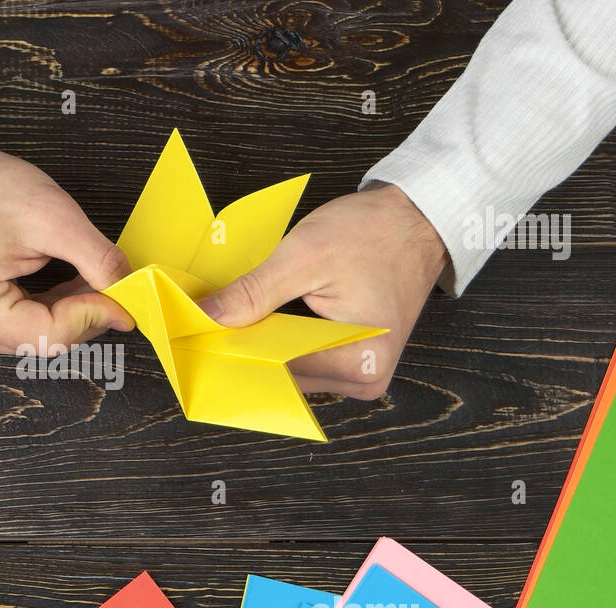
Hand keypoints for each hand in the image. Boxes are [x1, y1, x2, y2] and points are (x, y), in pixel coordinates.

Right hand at [0, 145, 134, 354]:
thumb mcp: (54, 219)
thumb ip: (98, 261)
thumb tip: (127, 295)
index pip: (51, 336)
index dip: (95, 316)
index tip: (124, 297)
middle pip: (46, 341)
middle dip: (86, 313)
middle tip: (113, 282)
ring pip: (39, 338)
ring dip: (71, 312)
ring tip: (87, 278)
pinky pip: (24, 328)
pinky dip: (52, 310)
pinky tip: (66, 287)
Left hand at [196, 184, 447, 398]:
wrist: (419, 219)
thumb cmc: (375, 233)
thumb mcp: (305, 255)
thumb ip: (253, 293)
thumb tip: (208, 317)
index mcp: (358, 362)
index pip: (276, 368)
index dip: (233, 348)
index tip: (196, 334)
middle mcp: (363, 380)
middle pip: (283, 375)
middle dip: (245, 349)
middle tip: (206, 325)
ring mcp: (361, 374)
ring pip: (290, 370)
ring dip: (262, 346)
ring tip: (232, 320)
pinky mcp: (355, 361)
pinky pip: (305, 360)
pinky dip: (280, 343)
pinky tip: (258, 323)